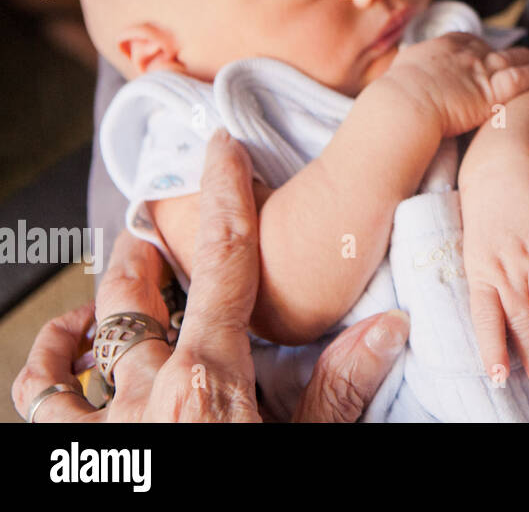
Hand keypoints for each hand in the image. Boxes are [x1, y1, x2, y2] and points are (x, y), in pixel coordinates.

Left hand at [11, 130, 409, 422]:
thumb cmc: (252, 506)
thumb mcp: (307, 451)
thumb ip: (339, 389)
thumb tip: (389, 328)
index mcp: (211, 375)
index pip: (225, 263)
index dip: (225, 196)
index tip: (219, 148)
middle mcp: (149, 385)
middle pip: (142, 288)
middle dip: (151, 243)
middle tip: (161, 218)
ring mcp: (105, 420)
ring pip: (90, 335)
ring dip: (103, 296)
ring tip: (119, 273)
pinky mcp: (76, 450)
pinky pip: (43, 396)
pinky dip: (50, 361)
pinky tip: (64, 342)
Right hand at [377, 34, 528, 136]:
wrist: (405, 106)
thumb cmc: (397, 95)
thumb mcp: (403, 71)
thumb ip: (412, 66)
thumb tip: (407, 66)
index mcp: (442, 46)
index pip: (466, 40)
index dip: (476, 47)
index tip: (482, 52)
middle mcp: (465, 53)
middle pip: (490, 48)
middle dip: (500, 53)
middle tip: (511, 56)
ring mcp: (481, 70)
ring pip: (510, 59)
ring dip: (524, 58)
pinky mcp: (492, 90)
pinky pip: (520, 78)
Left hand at [460, 162, 528, 383]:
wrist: (502, 172)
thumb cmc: (486, 222)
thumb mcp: (477, 257)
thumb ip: (491, 291)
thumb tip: (505, 334)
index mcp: (482, 272)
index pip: (487, 319)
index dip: (494, 350)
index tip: (502, 377)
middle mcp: (508, 265)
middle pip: (522, 317)